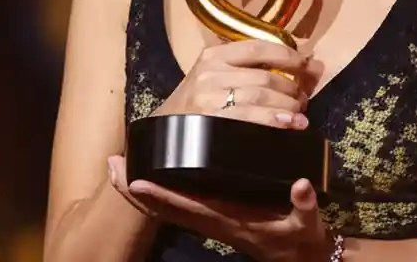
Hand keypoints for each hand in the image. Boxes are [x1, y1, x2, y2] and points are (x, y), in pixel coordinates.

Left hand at [107, 155, 334, 261]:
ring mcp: (209, 216)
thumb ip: (304, 205)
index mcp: (228, 219)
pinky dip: (159, 189)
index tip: (135, 180)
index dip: (160, 195)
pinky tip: (149, 172)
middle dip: (136, 189)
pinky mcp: (213, 211)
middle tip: (111, 165)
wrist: (299, 256)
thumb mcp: (306, 224)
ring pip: (166, 204)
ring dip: (142, 188)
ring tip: (118, 164)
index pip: (187, 206)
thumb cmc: (300, 239)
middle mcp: (211, 218)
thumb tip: (301, 185)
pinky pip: (178, 201)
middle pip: (164, 206)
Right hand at [152, 39, 320, 130]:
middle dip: (293, 88)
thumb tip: (311, 63)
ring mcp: (209, 97)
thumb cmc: (196, 103)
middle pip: (266, 77)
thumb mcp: (216, 76)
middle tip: (304, 99)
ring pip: (261, 96)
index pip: (261, 48)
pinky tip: (289, 125)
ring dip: (288, 106)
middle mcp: (211, 72)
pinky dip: (275, 120)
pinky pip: (250, 118)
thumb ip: (254, 69)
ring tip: (300, 116)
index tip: (311, 66)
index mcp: (215, 55)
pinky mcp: (210, 121)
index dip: (291, 56)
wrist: (161, 133)